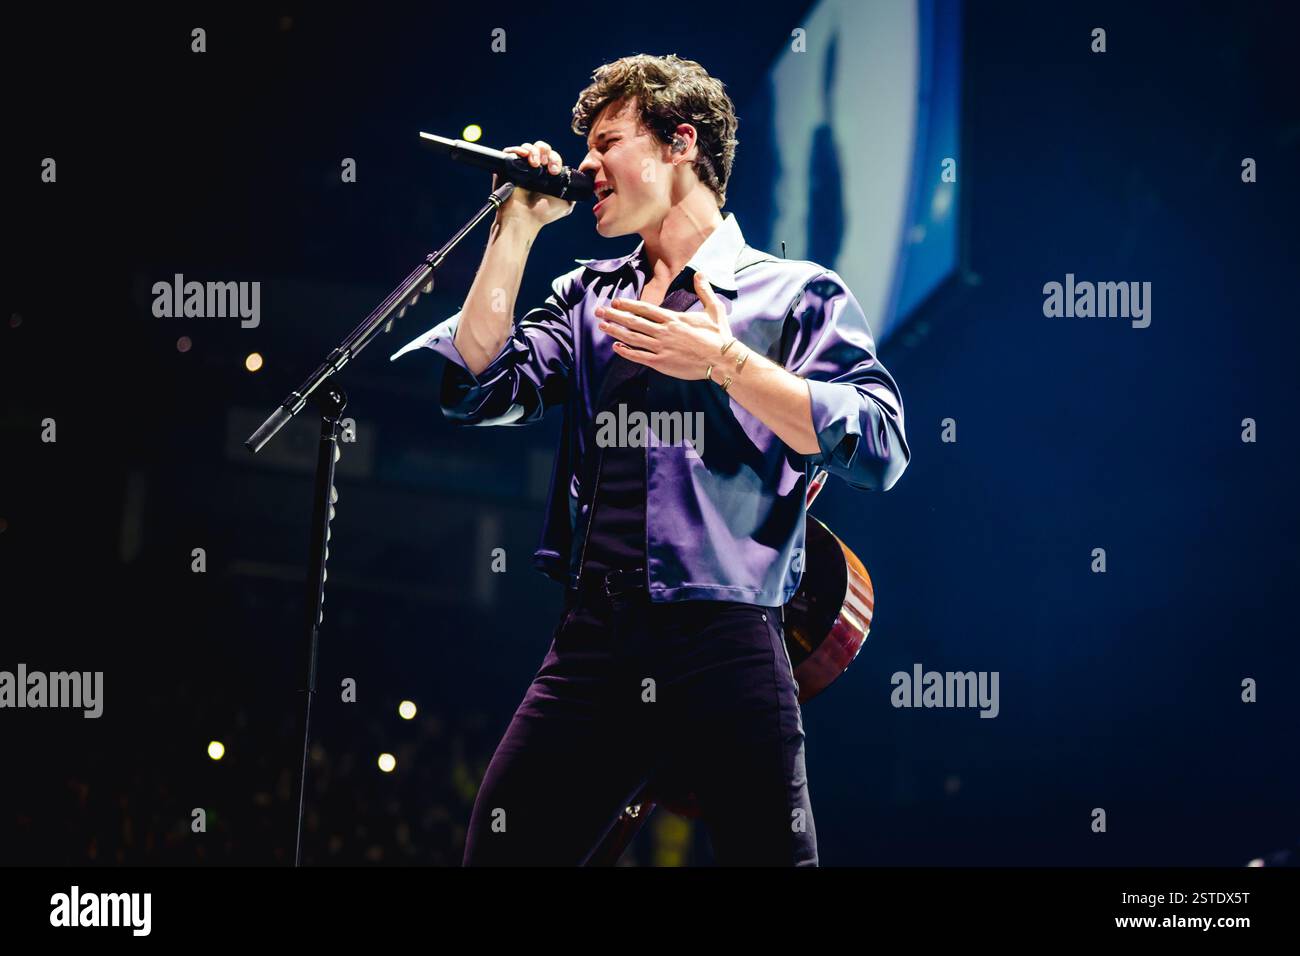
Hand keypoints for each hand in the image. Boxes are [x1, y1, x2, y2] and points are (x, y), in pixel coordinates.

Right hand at [493, 141, 574, 231]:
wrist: (525, 219)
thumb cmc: (543, 214)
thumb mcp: (566, 204)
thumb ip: (573, 192)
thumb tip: (581, 182)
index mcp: (547, 173)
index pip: (552, 156)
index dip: (555, 159)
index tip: (554, 171)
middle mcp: (534, 168)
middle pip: (541, 147)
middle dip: (546, 152)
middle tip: (545, 165)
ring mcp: (520, 167)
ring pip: (528, 147)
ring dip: (534, 151)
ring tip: (535, 165)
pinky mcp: (507, 167)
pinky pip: (511, 151)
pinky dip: (518, 150)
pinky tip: (525, 157)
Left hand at [595, 272, 734, 381]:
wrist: (722, 359)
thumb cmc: (719, 336)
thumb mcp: (714, 309)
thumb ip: (704, 291)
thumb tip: (701, 273)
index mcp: (674, 318)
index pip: (645, 309)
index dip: (629, 305)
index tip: (616, 301)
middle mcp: (664, 331)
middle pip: (634, 321)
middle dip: (614, 315)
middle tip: (598, 310)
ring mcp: (661, 347)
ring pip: (633, 337)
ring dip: (615, 330)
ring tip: (602, 325)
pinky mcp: (662, 363)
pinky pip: (639, 356)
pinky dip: (626, 351)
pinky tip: (615, 347)